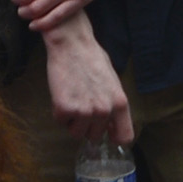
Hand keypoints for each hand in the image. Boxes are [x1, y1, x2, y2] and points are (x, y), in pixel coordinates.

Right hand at [40, 16, 134, 143]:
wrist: (71, 44)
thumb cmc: (90, 57)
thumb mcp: (112, 82)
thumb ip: (112, 103)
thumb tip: (109, 122)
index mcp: (120, 104)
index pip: (124, 137)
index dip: (112, 137)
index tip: (105, 132)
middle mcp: (105, 111)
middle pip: (95, 136)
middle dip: (86, 126)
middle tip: (80, 107)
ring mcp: (85, 111)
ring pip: (77, 132)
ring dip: (72, 121)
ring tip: (70, 100)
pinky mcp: (65, 108)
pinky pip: (61, 121)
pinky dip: (58, 112)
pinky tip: (60, 95)